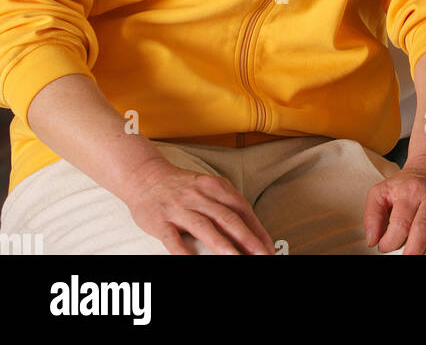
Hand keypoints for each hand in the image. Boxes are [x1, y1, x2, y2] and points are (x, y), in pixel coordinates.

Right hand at [123, 155, 274, 255]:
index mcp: (215, 187)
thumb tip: (251, 229)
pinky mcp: (160, 220)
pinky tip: (191, 262)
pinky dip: (182, 251)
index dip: (257, 230)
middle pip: (228, 218)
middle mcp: (199, 196)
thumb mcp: (208, 188)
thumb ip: (226, 205)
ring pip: (204, 226)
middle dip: (248, 239)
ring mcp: (179, 208)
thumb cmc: (182, 187)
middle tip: (262, 256)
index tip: (269, 248)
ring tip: (235, 258)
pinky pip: (172, 238)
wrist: (144, 176)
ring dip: (222, 244)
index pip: (242, 209)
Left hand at [363, 157, 425, 254]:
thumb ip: (372, 214)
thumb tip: (372, 240)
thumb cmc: (406, 185)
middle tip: (407, 261)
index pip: (400, 223)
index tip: (385, 249)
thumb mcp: (383, 191)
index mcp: (409, 192)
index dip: (390, 242)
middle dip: (414, 250)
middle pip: (422, 226)